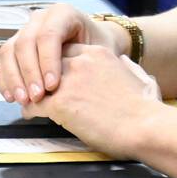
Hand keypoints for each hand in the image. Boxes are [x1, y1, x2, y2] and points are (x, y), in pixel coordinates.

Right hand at [0, 3, 124, 103]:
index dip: (47, 61)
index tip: (53, 86)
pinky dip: (5, 80)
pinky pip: (3, 62)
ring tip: (24, 100)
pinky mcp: (15, 46)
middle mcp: (40, 19)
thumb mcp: (101, 49)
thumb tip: (76, 81)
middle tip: (37, 97)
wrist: (93, 43)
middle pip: (25, 43)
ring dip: (14, 78)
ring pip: (10, 52)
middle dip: (29, 73)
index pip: (48, 35)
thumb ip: (90, 60)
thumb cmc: (99, 46)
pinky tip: (13, 97)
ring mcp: (24, 30)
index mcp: (63, 13)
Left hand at [20, 44, 160, 159]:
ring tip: (30, 103)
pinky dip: (30, 110)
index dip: (56, 65)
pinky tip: (32, 115)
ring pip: (35, 82)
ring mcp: (68, 82)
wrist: (144, 126)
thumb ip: (127, 66)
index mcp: (99, 54)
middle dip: (39, 77)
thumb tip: (124, 63)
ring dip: (32, 93)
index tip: (54, 77)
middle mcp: (81, 63)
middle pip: (46, 64)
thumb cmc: (146, 108)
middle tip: (37, 90)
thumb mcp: (140, 76)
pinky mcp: (60, 104)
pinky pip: (33, 104)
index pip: (65, 51)